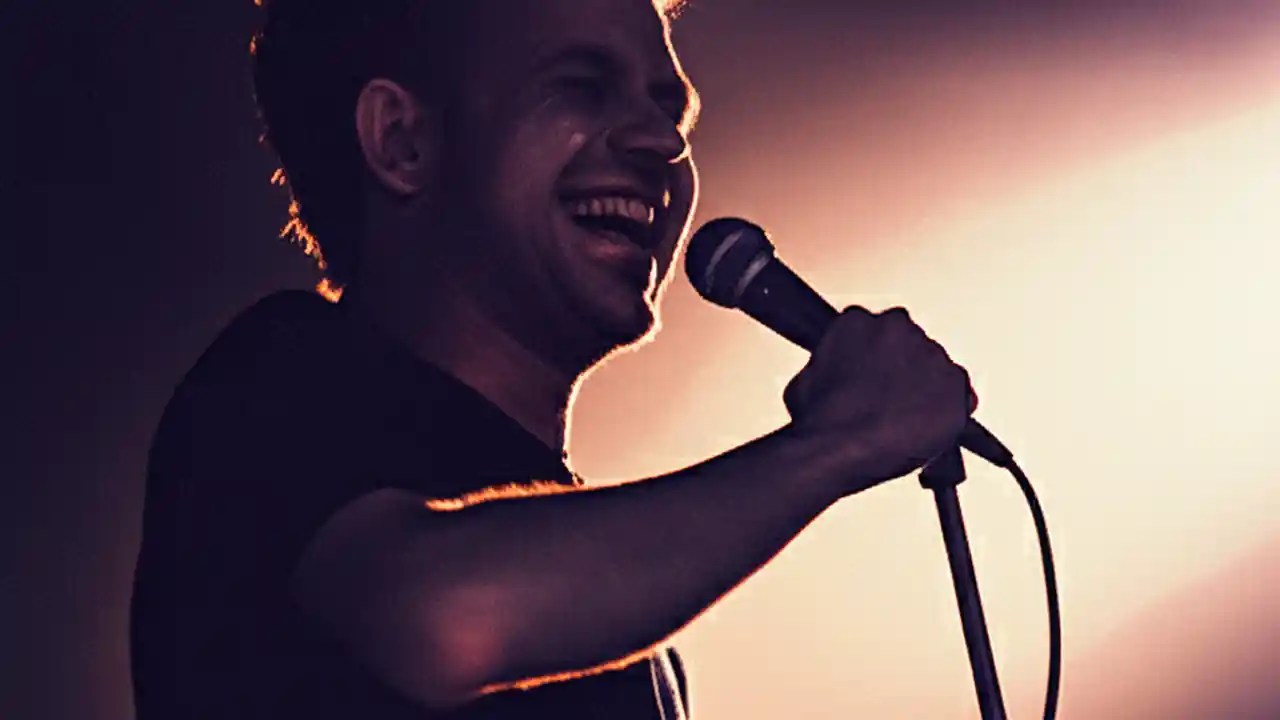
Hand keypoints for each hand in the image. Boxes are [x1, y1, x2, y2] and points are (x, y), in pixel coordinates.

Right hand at [783, 306, 975, 492]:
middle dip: (903, 369)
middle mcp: (899, 329)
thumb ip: (832, 362)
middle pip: (910, 345)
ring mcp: (930, 355)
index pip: (876, 330)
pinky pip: (961, 396)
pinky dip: (948, 411)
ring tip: (902, 421)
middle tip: (886, 401)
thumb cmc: (818, 420)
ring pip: (936, 369)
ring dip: (926, 390)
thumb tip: (839, 373)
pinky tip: (924, 429)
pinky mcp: (955, 385)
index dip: (874, 358)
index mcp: (860, 321)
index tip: (871, 376)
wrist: (835, 450)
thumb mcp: (807, 378)